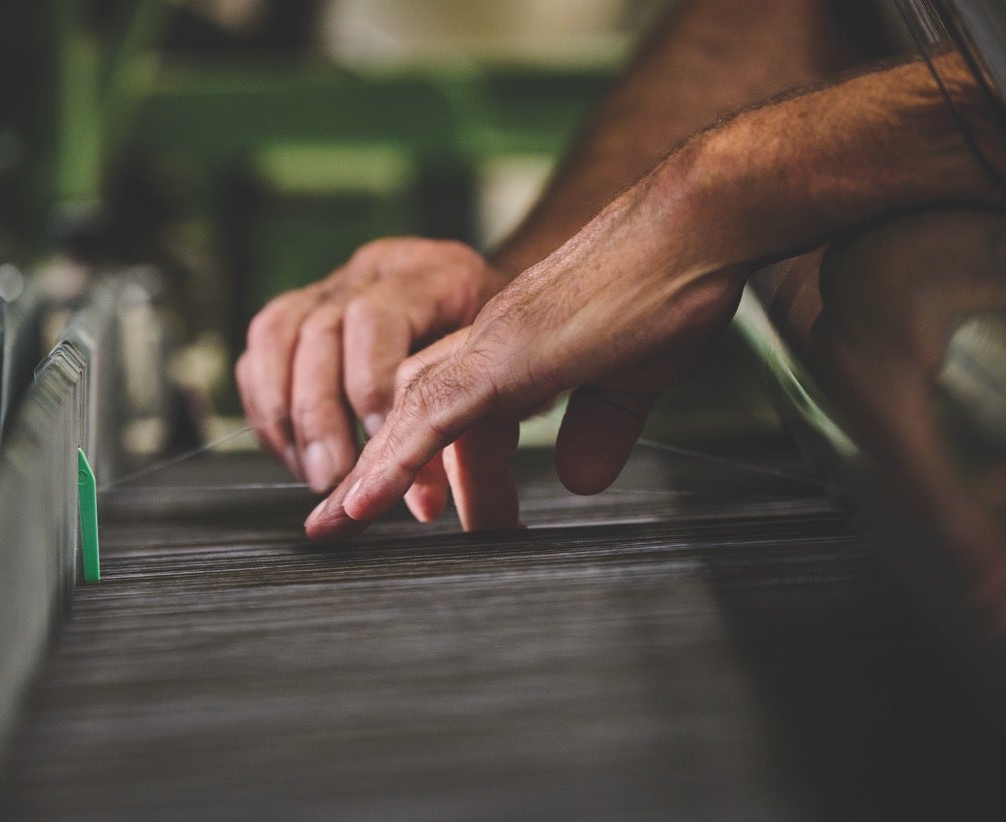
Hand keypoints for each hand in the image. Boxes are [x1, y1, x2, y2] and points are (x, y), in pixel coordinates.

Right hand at [235, 238, 510, 493]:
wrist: (490, 304)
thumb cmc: (505, 347)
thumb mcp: (501, 381)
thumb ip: (466, 432)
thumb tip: (422, 505)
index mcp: (431, 273)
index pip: (376, 317)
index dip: (368, 383)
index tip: (379, 444)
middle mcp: (374, 269)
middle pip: (318, 330)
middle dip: (318, 414)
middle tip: (330, 478)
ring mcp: (332, 283)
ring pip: (276, 333)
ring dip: (282, 411)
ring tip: (308, 471)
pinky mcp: (301, 309)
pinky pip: (260, 348)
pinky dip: (266, 403)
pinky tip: (289, 450)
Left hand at [304, 175, 748, 540]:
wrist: (694, 227)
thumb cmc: (671, 289)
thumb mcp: (630, 381)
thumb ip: (598, 428)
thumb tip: (579, 480)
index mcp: (512, 347)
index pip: (454, 413)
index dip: (435, 465)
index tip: (429, 515)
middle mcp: (487, 344)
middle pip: (414, 416)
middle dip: (383, 476)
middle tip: (353, 530)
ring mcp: (489, 347)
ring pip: (405, 418)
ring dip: (367, 477)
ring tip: (335, 528)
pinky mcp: (503, 358)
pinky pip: (432, 417)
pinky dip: (395, 463)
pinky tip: (362, 504)